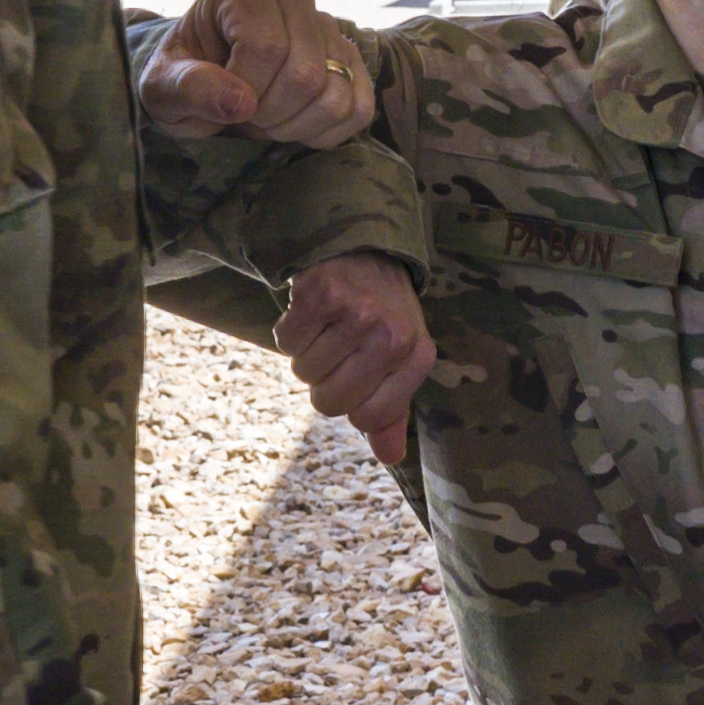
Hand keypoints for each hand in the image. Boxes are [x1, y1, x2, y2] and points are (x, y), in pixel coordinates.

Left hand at [139, 0, 374, 148]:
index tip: (223, 101)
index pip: (266, 46)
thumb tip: (241, 101)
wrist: (206, 83)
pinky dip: (327, 132)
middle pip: (305, 73)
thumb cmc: (183, 78)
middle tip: (244, 115)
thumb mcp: (162, 85)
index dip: (245, 90)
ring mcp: (328, 27)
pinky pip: (359, 108)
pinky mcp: (350, 60)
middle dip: (270, 114)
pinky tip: (295, 125)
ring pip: (336, 93)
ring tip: (267, 119)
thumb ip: (189, 87)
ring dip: (297, 125)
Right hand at [279, 252, 434, 464]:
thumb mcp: (399, 359)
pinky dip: (289, 331)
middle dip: (323, 384)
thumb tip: (390, 458)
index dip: (350, 404)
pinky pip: (285, 342)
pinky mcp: (321, 292)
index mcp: (418, 356)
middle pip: (329, 403)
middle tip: (336, 351)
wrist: (363, 247)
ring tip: (326, 328)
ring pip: (304, 373)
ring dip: (306, 355)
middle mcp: (393, 335)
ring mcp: (358, 312)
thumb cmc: (381, 313)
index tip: (355, 375)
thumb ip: (391, 411)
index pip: (366, 419)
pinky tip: (310, 312)